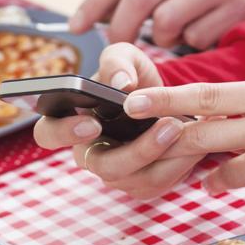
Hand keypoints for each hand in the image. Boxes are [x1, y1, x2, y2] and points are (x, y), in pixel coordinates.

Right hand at [33, 43, 203, 199]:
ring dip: (166, 152)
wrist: (163, 101)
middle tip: (167, 126)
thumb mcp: (125, 58)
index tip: (92, 123)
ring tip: (186, 125)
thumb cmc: (133, 79)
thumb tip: (122, 83)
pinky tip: (196, 143)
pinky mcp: (140, 186)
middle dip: (136, 151)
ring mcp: (115, 174)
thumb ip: (118, 62)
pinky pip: (157, 183)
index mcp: (71, 122)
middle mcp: (88, 154)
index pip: (48, 134)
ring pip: (135, 177)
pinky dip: (180, 163)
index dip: (64, 133)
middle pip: (101, 166)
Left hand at [69, 0, 244, 48]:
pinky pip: (199, 37)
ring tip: (182, 32)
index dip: (95, 3)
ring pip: (166, 22)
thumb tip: (115, 10)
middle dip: (119, 31)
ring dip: (165, 39)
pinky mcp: (243, 5)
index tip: (76, 27)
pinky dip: (197, 43)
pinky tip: (213, 30)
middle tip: (119, 50)